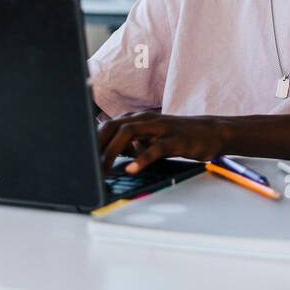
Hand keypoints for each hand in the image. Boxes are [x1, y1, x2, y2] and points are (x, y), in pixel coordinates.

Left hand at [98, 112, 230, 174]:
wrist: (211, 132)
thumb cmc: (177, 137)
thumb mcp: (149, 140)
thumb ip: (128, 145)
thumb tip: (103, 157)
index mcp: (137, 119)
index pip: (106, 126)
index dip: (90, 141)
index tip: (79, 158)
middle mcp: (145, 119)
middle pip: (112, 126)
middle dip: (96, 145)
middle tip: (86, 166)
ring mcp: (160, 128)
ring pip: (128, 132)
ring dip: (112, 151)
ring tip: (102, 168)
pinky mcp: (175, 139)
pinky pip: (155, 148)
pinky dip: (141, 159)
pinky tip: (131, 170)